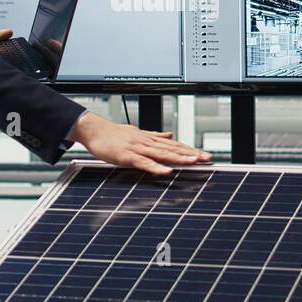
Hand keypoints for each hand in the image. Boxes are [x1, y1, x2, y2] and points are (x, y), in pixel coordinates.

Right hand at [71, 112, 210, 175]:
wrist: (93, 130)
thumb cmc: (113, 134)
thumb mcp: (137, 133)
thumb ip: (155, 135)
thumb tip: (170, 134)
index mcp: (150, 138)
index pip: (175, 144)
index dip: (190, 149)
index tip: (205, 155)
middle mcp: (147, 142)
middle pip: (173, 148)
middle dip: (191, 154)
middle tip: (207, 159)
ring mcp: (138, 148)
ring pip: (162, 153)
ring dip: (179, 157)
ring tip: (194, 162)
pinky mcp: (127, 156)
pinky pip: (144, 163)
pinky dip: (156, 167)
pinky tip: (167, 171)